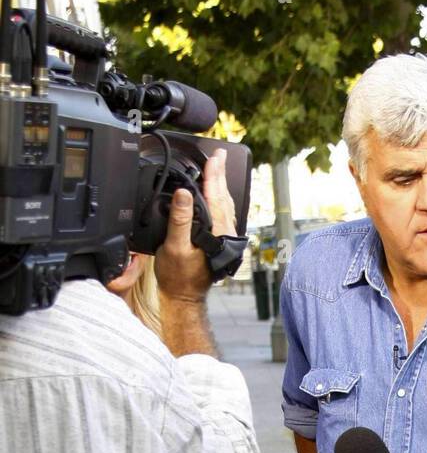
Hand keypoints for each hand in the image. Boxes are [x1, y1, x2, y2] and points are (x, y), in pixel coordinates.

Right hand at [155, 148, 236, 302]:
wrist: (184, 297)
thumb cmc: (178, 277)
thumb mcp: (174, 246)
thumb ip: (180, 220)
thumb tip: (183, 194)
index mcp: (216, 233)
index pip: (216, 197)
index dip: (214, 175)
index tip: (214, 157)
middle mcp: (224, 234)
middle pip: (223, 198)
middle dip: (220, 175)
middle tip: (218, 154)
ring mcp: (223, 238)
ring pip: (224, 205)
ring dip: (220, 185)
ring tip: (218, 167)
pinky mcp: (219, 242)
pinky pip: (221, 214)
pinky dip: (217, 199)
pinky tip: (215, 193)